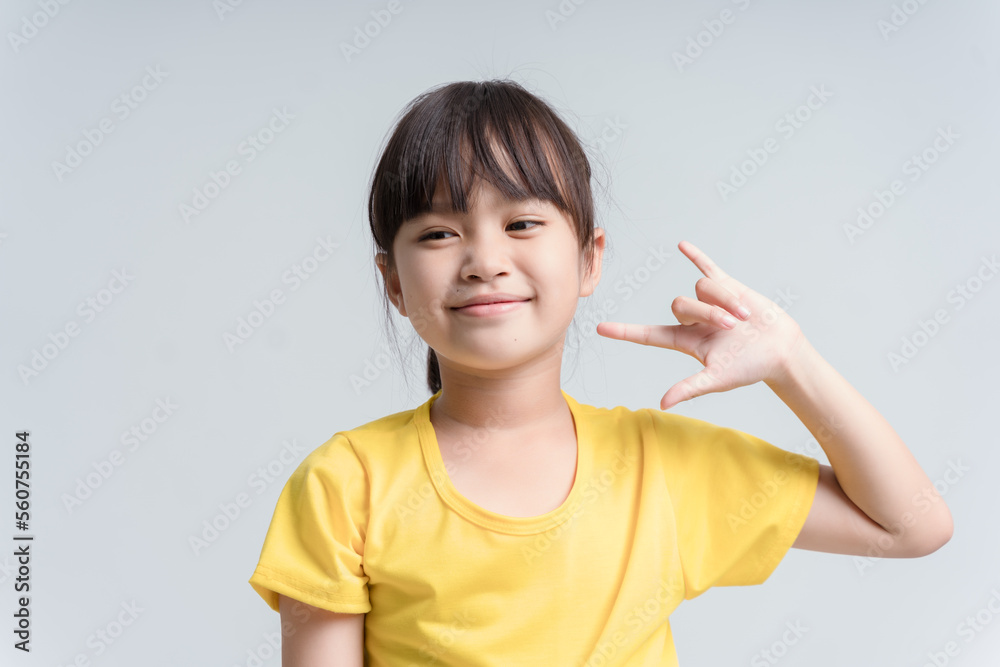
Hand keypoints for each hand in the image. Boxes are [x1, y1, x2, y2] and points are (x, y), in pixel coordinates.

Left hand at [596, 240, 805, 409]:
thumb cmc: (750, 368)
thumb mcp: (717, 379)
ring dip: (722, 299)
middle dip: (707, 313)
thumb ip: (689, 388)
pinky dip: (695, 256)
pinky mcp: (726, 287)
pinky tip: (681, 245)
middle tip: (733, 326)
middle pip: (680, 305)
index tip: (600, 328)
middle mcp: (692, 320)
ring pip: (698, 288)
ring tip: (745, 317)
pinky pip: (706, 268)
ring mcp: (708, 302)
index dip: (625, 331)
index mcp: (685, 341)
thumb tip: (663, 404)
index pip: (648, 335)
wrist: (780, 349)